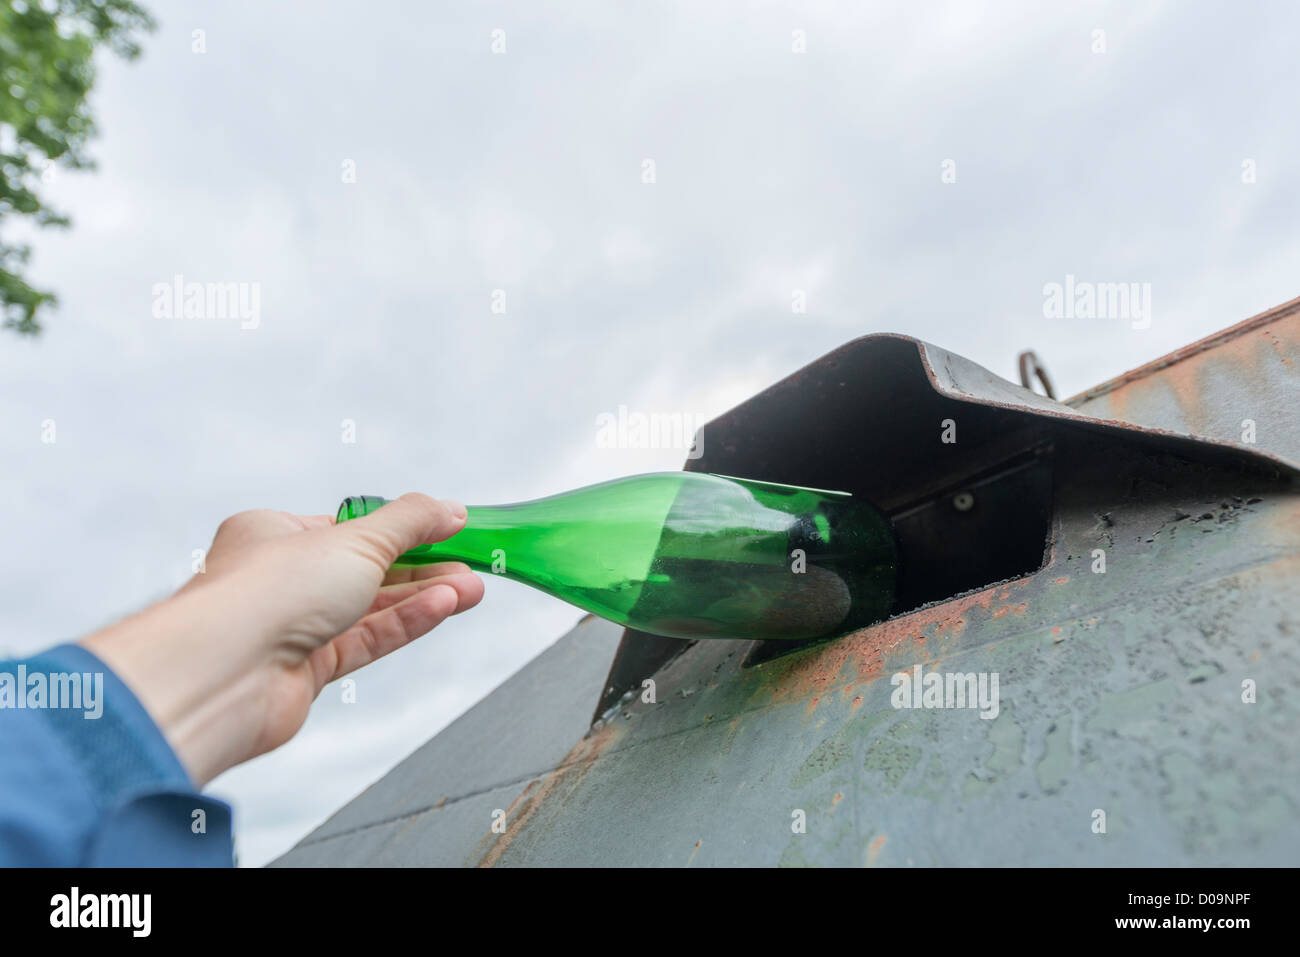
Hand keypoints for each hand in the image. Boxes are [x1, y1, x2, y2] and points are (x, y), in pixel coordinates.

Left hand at [82, 494, 483, 786]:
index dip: (403, 529)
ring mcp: (293, 627)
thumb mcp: (356, 539)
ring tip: (472, 587)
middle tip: (470, 563)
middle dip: (423, 568)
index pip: (351, 527)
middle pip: (367, 569)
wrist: (223, 674)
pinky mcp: (307, 669)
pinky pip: (367, 639)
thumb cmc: (264, 594)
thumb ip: (410, 523)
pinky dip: (406, 623)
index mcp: (274, 534)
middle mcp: (280, 579)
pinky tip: (443, 608)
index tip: (448, 529)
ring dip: (423, 596)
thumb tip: (449, 508)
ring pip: (371, 608)